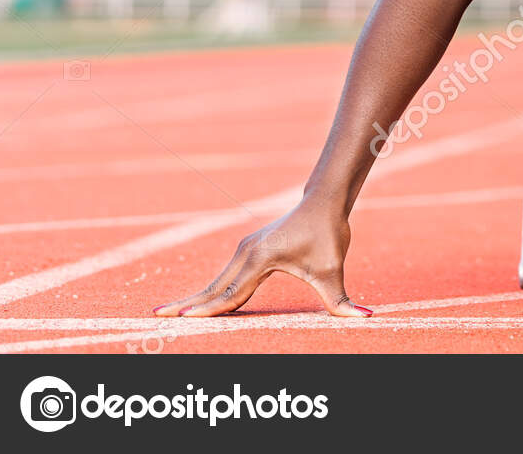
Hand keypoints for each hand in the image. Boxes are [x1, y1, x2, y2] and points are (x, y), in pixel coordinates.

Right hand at [153, 201, 370, 317]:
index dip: (210, 309)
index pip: (232, 292)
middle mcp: (247, 253)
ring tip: (165, 312)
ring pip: (216, 280)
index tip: (185, 320)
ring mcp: (245, 250)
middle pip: (214, 286)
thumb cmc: (329, 235)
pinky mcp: (248, 249)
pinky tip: (194, 301)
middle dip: (187, 304)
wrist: (324, 202)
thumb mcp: (333, 270)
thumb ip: (341, 301)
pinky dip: (208, 289)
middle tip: (157, 318)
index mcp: (262, 259)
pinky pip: (225, 275)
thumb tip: (365, 317)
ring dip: (193, 297)